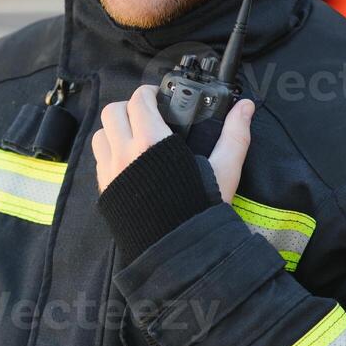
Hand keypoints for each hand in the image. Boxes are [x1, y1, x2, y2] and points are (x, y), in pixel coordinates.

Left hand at [91, 84, 255, 202]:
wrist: (177, 251)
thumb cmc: (200, 210)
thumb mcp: (224, 170)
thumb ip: (235, 135)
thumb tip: (246, 107)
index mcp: (151, 142)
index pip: (138, 101)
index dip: (148, 94)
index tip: (159, 98)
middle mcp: (124, 153)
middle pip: (113, 112)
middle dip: (128, 107)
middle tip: (146, 114)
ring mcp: (110, 172)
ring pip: (100, 134)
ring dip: (115, 129)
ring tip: (135, 137)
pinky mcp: (105, 190)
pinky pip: (99, 160)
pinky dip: (110, 152)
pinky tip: (129, 162)